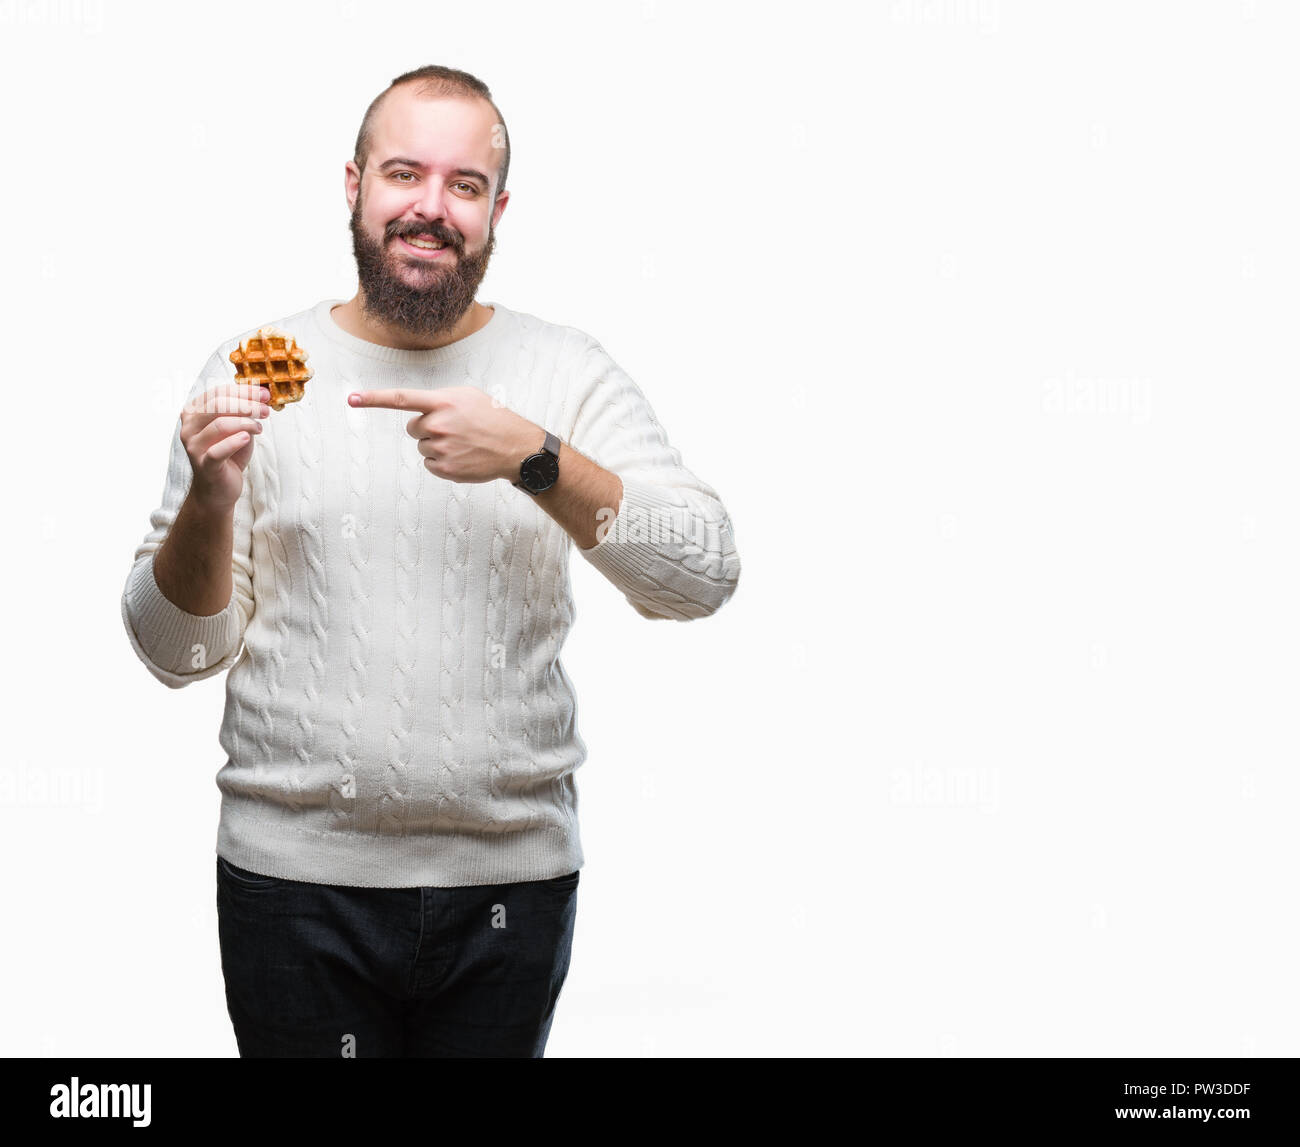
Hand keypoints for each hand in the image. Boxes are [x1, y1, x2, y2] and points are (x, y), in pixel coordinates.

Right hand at [181, 383, 271, 511]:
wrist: (218, 489)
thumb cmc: (228, 455)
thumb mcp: (237, 428)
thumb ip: (243, 412)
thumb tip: (261, 394)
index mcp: (194, 412)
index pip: (218, 393)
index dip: (243, 391)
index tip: (265, 393)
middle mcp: (189, 427)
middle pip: (218, 405)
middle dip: (246, 404)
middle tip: (266, 410)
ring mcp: (194, 446)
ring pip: (220, 424)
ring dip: (246, 422)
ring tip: (260, 427)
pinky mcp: (204, 465)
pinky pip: (219, 450)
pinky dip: (235, 441)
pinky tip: (248, 437)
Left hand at [347, 386, 540, 483]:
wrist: (516, 447)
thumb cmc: (492, 418)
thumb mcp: (468, 396)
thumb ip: (440, 399)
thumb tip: (419, 409)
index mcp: (442, 402)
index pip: (401, 399)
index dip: (373, 398)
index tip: (351, 399)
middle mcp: (438, 425)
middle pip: (413, 428)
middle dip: (428, 428)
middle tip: (454, 430)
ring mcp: (441, 449)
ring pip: (422, 447)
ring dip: (437, 445)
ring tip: (463, 443)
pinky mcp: (444, 468)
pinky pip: (429, 464)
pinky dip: (442, 462)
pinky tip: (463, 457)